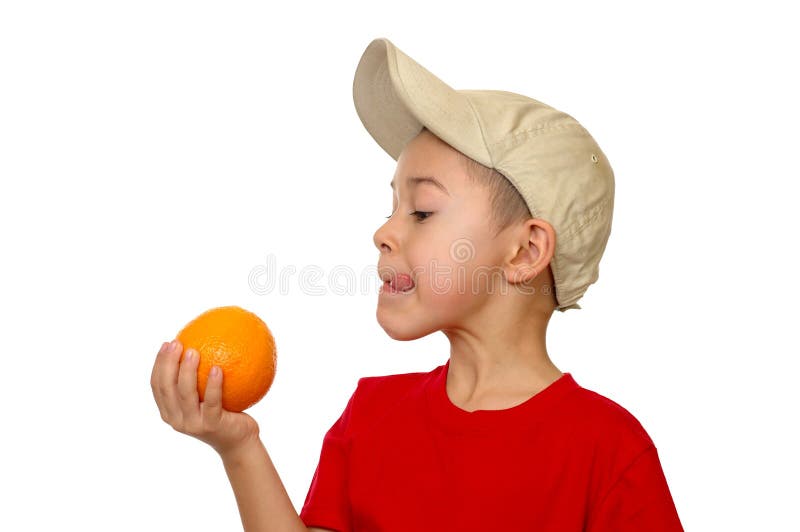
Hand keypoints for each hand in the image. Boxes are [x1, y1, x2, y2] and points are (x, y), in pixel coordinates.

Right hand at [150, 339, 259, 456]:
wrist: (239, 442)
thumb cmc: (224, 414)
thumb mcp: (205, 398)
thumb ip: (198, 380)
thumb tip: (201, 343)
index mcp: (170, 412)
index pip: (157, 385)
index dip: (158, 364)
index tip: (166, 343)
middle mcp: (177, 420)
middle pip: (166, 388)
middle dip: (168, 363)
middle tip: (176, 343)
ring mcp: (193, 424)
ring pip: (185, 394)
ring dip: (188, 371)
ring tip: (194, 351)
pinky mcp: (212, 425)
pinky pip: (212, 401)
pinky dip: (213, 385)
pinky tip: (217, 368)